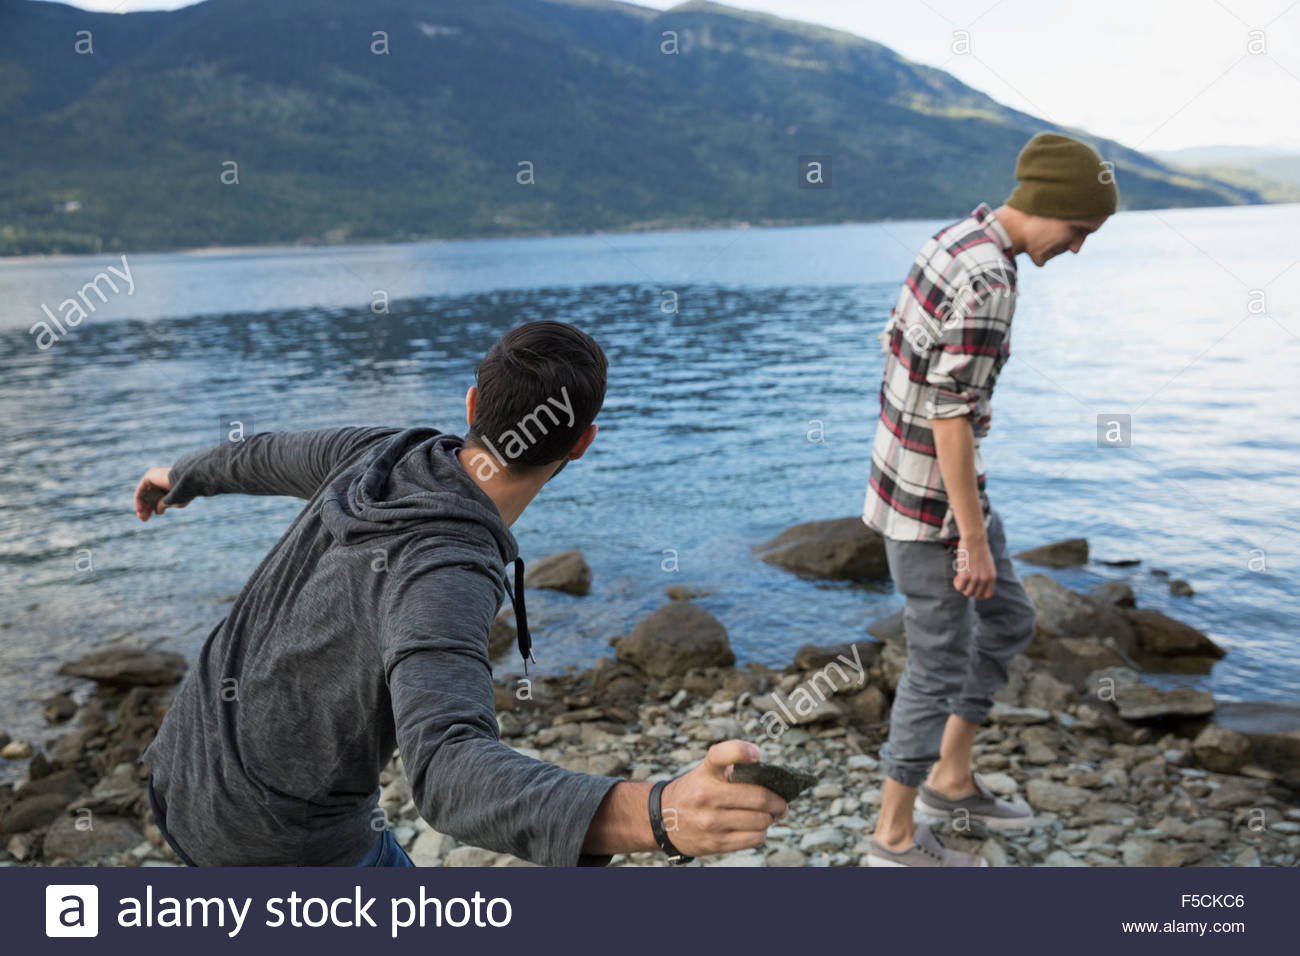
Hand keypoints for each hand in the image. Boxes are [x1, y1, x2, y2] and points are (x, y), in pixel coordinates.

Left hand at [133, 466, 180, 520]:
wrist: (186, 482)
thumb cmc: (184, 492)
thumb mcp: (174, 503)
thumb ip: (164, 506)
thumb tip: (157, 512)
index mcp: (168, 487)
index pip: (156, 499)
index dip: (151, 510)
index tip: (147, 519)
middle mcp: (160, 481)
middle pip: (148, 497)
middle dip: (145, 509)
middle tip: (143, 519)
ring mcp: (154, 478)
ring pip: (144, 494)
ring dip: (141, 505)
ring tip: (140, 515)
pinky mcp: (149, 476)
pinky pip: (140, 490)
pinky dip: (138, 500)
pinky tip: (139, 509)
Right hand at [659, 740, 786, 855]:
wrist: (663, 818)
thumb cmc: (696, 790)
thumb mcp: (706, 771)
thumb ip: (734, 767)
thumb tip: (773, 779)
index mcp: (706, 771)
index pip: (724, 754)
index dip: (743, 751)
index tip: (757, 754)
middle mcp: (706, 794)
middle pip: (759, 797)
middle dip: (778, 802)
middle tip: (782, 804)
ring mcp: (710, 821)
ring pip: (760, 821)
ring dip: (770, 818)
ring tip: (768, 816)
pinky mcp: (715, 842)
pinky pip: (753, 839)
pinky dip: (761, 833)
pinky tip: (756, 827)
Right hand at [952, 534, 995, 599]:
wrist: (975, 539)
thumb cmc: (979, 548)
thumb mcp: (988, 564)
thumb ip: (985, 574)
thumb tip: (978, 583)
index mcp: (992, 577)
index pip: (988, 595)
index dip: (979, 595)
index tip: (973, 589)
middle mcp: (985, 579)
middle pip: (976, 595)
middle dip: (968, 590)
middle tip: (964, 582)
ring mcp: (976, 578)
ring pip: (967, 592)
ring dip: (962, 587)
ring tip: (959, 578)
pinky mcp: (965, 575)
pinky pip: (959, 587)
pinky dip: (956, 584)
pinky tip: (956, 576)